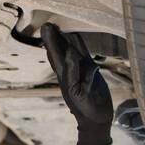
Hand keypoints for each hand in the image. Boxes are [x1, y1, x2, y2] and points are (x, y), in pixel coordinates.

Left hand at [41, 22, 113, 144]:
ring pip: (71, 51)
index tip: (47, 29)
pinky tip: (76, 36)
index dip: (52, 44)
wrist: (97, 119)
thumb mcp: (79, 94)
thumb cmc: (86, 110)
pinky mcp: (90, 72)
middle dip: (53, 39)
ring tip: (58, 26)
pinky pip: (83, 55)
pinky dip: (80, 45)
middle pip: (60, 52)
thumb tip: (71, 55)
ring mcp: (80, 71)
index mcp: (65, 78)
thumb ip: (75, 75)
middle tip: (47, 24)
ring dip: (64, 39)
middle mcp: (70, 73)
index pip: (57, 57)